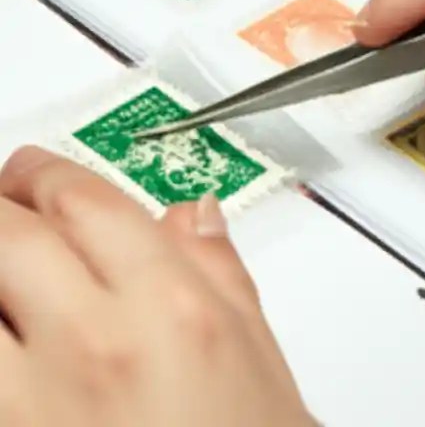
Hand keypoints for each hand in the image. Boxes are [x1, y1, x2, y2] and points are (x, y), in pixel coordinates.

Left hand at [0, 146, 311, 426]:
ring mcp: (33, 395)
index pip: (83, 203)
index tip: (35, 171)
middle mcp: (95, 341)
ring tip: (7, 271)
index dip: (45, 174)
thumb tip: (193, 219)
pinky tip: (9, 334)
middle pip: (8, 235)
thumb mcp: (257, 361)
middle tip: (9, 205)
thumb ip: (219, 277)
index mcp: (172, 308)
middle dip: (3, 207)